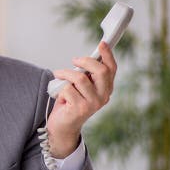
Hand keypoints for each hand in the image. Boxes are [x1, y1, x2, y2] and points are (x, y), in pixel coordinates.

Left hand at [46, 41, 116, 156]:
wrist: (62, 125)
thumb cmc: (70, 101)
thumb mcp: (80, 86)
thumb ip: (85, 75)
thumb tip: (82, 60)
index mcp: (106, 89)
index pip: (112, 69)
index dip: (108, 55)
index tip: (102, 44)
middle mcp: (103, 96)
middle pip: (100, 71)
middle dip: (85, 61)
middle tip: (74, 60)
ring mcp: (93, 103)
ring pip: (80, 78)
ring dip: (65, 73)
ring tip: (59, 75)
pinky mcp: (80, 108)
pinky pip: (67, 88)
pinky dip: (59, 87)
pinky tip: (57, 93)